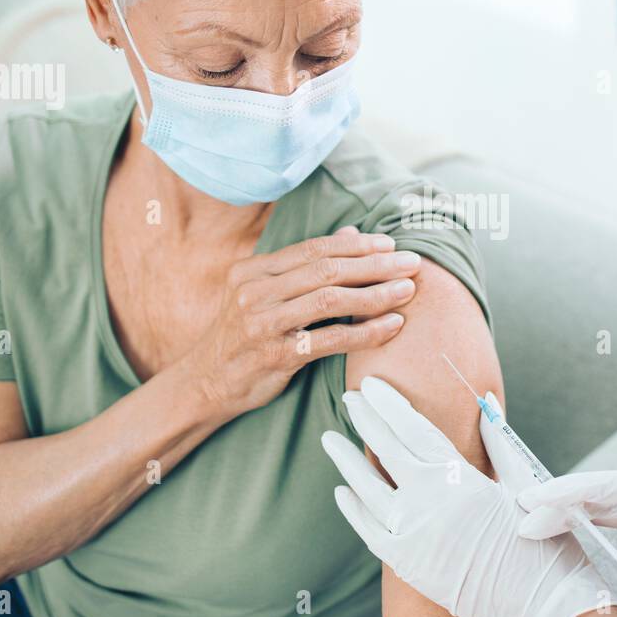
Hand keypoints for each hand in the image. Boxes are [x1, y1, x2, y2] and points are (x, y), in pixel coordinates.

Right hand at [178, 228, 418, 419]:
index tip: (389, 244)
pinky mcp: (276, 356)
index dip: (356, 245)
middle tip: (411, 264)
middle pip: (327, 270)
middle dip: (375, 264)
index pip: (314, 248)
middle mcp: (255, 292)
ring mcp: (263, 324)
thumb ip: (304, 266)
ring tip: (408, 290)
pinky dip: (367, 331)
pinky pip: (331, 339)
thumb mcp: (264, 293)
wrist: (205, 382)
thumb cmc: (242, 335)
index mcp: (252, 270)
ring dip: (376, 294)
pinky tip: (392, 325)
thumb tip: (351, 233)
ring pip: (331, 300)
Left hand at [321, 377, 616, 616]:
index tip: (370, 385)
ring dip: (346, 462)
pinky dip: (353, 510)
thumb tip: (487, 403)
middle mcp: (429, 502)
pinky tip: (341, 491)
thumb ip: (498, 443)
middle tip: (349, 398)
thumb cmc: (540, 540)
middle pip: (386, 450)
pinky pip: (369, 532)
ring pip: (366, 490)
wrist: (544, 602)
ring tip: (330, 439)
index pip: (413, 429)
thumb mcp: (524, 483)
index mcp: (459, 477)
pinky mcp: (407, 565)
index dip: (389, 405)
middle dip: (365, 420)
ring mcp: (412, 535)